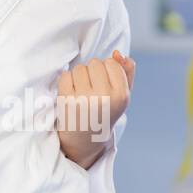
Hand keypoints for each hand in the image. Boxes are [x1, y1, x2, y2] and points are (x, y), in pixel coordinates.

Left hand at [56, 50, 135, 169]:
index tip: (105, 86)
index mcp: (121, 95)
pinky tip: (71, 95)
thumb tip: (117, 53)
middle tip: (93, 91)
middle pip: (95, 63)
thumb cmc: (105, 112)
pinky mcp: (66, 100)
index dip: (107, 71)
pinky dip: (66, 82)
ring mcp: (84, 99)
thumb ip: (127, 72)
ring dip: (79, 77)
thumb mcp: (122, 95)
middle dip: (93, 73)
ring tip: (82, 94)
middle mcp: (104, 97)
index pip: (111, 62)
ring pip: (79, 68)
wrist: (84, 139)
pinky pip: (65, 75)